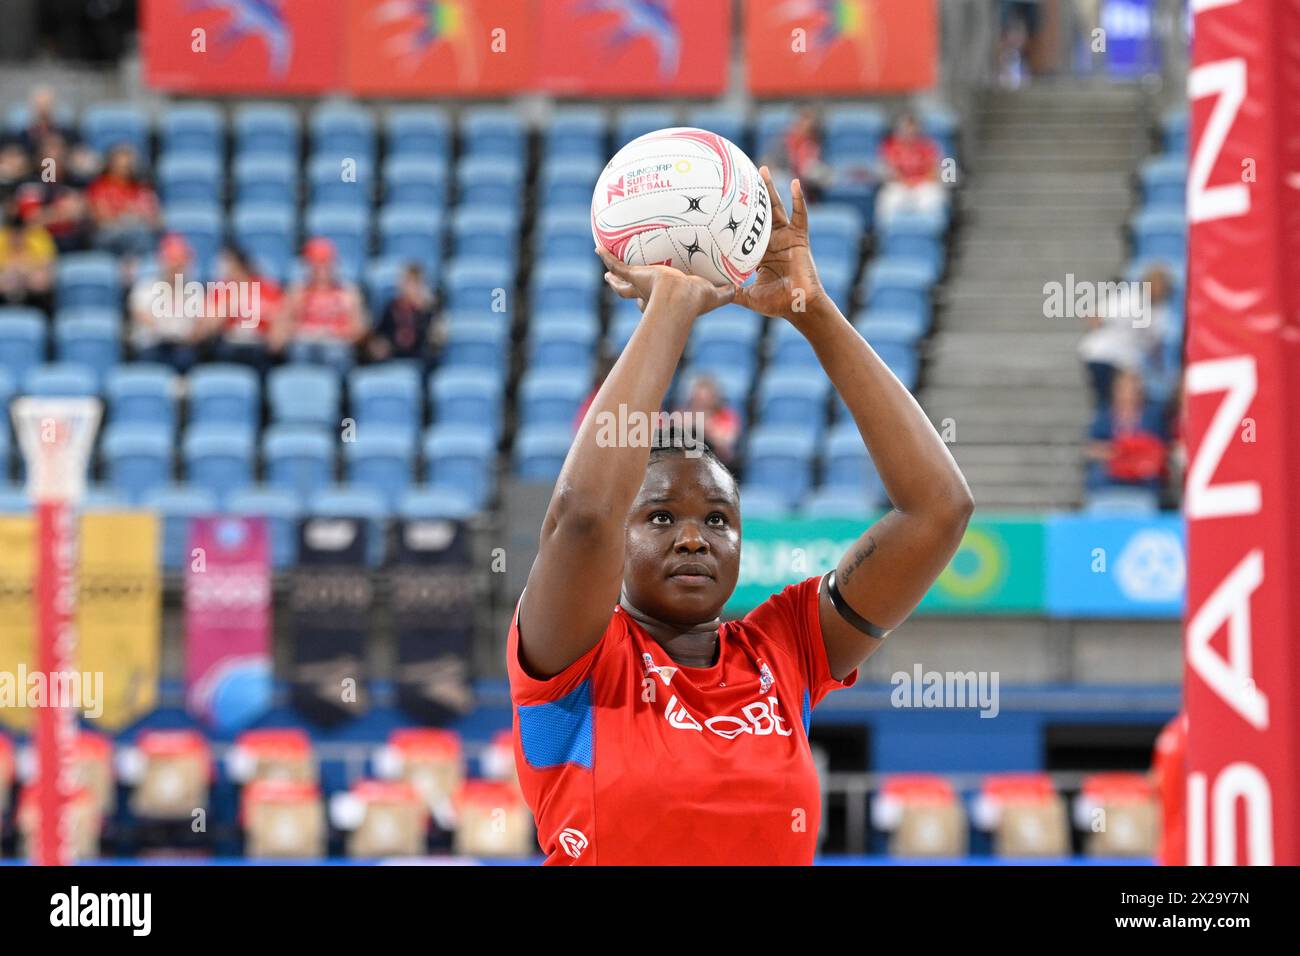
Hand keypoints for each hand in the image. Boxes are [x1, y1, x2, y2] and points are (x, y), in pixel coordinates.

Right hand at [597, 248, 733, 317]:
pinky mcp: (634, 276)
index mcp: (664, 301)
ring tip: (606, 274)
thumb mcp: (714, 295)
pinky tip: (598, 248)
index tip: (651, 298)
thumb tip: (739, 285)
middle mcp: (648, 296)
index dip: (651, 302)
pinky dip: (606, 258)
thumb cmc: (695, 301)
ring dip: (613, 278)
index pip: (653, 302)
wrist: (679, 299)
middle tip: (620, 285)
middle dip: (627, 291)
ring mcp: (639, 286)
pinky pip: (616, 265)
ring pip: (621, 283)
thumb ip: (725, 291)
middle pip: (632, 295)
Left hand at [734, 167, 827, 324]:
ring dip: (771, 189)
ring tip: (762, 170)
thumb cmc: (776, 304)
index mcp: (760, 254)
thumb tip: (709, 293)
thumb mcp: (747, 296)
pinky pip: (800, 215)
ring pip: (777, 208)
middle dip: (752, 196)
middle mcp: (772, 242)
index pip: (745, 232)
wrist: (798, 306)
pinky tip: (795, 183)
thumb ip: (730, 292)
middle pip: (760, 214)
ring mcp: (787, 238)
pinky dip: (799, 199)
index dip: (736, 219)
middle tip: (742, 176)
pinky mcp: (800, 238)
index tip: (722, 205)